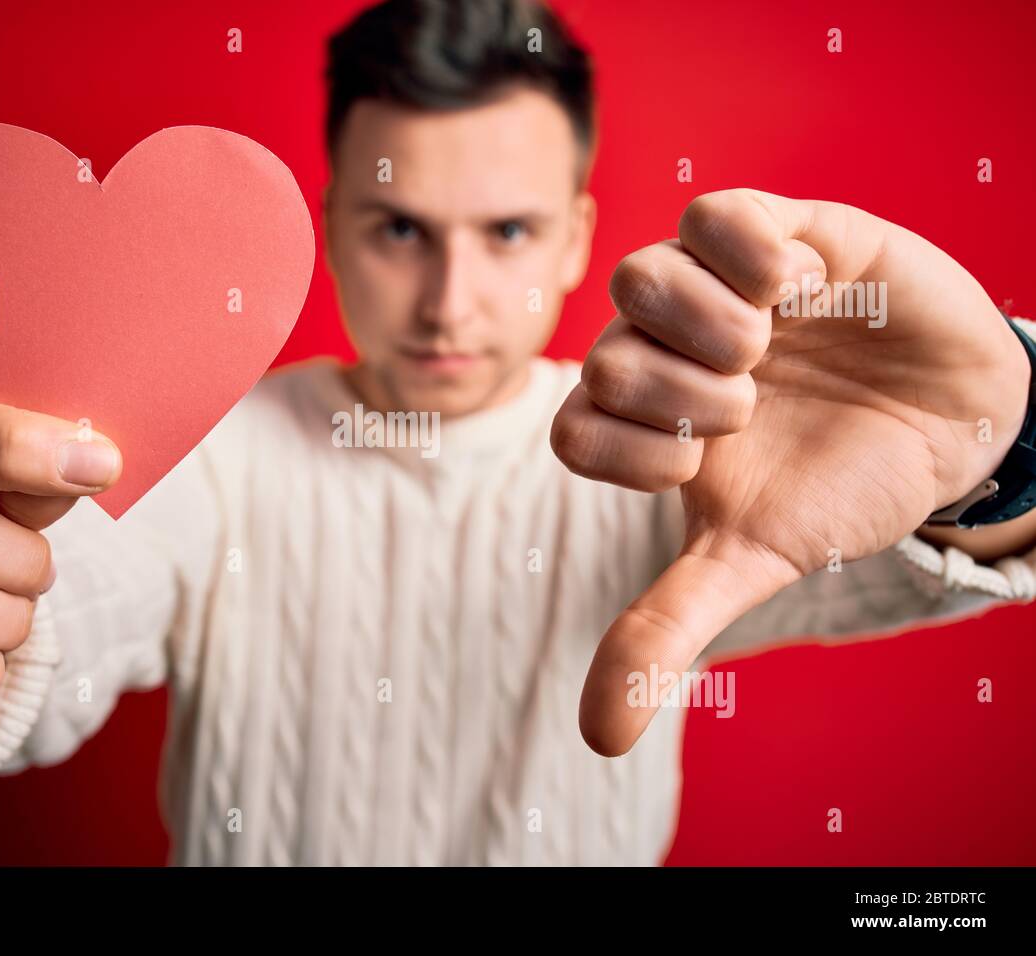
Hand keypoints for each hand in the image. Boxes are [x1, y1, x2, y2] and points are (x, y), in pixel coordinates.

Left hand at [550, 188, 1030, 755]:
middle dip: (683, 399)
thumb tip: (598, 738)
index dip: (633, 455)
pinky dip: (753, 257)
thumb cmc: (838, 486)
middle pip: (603, 353)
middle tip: (752, 409)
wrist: (954, 427)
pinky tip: (804, 292)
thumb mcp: (751, 559)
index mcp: (643, 421)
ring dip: (710, 331)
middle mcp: (664, 349)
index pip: (571, 428)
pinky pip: (717, 214)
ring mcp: (715, 288)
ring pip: (642, 277)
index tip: (707, 468)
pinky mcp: (778, 231)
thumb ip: (667, 628)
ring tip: (771, 351)